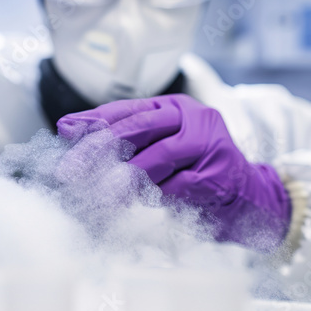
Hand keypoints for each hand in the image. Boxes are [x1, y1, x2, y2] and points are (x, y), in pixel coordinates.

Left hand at [57, 94, 290, 250]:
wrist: (246, 199)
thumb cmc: (193, 174)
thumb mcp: (159, 153)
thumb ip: (126, 146)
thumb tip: (72, 136)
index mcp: (175, 107)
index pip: (127, 109)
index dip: (93, 121)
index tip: (64, 131)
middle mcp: (194, 118)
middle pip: (139, 126)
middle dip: (100, 148)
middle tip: (70, 169)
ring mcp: (210, 143)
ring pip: (159, 156)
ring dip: (126, 178)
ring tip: (101, 194)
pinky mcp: (220, 173)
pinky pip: (179, 185)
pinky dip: (158, 196)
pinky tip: (145, 203)